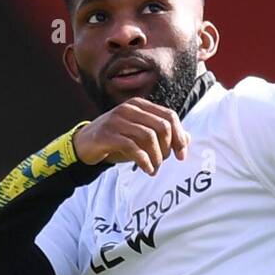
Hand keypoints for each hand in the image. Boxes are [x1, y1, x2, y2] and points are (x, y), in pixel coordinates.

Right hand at [72, 98, 191, 175]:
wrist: (85, 145)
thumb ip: (163, 135)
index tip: (181, 155)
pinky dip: (144, 161)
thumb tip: (189, 138)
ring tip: (154, 168)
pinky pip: (133, 147)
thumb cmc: (117, 140)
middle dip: (168, 148)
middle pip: (162, 126)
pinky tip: (146, 169)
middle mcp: (129, 108)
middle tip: (165, 162)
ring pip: (149, 137)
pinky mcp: (107, 134)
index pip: (169, 116)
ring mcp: (117, 119)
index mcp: (140, 105)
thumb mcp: (141, 135)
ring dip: (156, 157)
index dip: (179, 136)